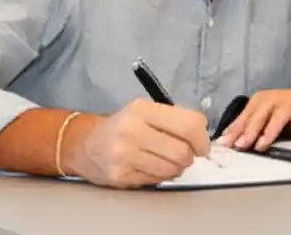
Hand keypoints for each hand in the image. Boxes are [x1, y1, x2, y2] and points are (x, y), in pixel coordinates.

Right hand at [62, 99, 209, 188]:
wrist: (87, 144)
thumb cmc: (124, 126)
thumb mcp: (146, 111)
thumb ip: (175, 120)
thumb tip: (203, 138)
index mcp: (142, 109)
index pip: (188, 124)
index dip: (202, 139)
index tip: (202, 146)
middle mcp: (132, 130)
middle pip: (182, 151)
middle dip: (189, 157)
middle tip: (184, 155)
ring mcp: (124, 155)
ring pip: (171, 169)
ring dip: (176, 168)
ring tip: (166, 160)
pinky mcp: (120, 176)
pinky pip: (156, 180)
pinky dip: (161, 176)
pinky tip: (151, 167)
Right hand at [216, 88, 290, 150]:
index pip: (283, 107)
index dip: (271, 125)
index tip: (263, 143)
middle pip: (265, 104)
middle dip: (249, 124)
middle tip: (238, 144)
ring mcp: (285, 103)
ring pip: (257, 107)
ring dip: (241, 123)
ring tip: (227, 141)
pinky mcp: (281, 113)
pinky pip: (257, 114)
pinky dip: (243, 123)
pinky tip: (232, 135)